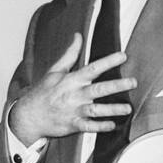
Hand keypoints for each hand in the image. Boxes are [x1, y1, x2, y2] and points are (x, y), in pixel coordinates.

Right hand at [9, 33, 136, 144]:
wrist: (28, 115)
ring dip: (113, 109)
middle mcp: (75, 95)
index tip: (123, 56)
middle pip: (99, 89)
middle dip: (117, 85)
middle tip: (133, 82)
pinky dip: (100, 126)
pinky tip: (112, 125)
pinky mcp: (72, 125)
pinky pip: (88, 127)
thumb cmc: (43, 92)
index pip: (93, 68)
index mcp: (72, 80)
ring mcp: (74, 111)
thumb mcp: (55, 71)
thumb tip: (78, 36)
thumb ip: (70, 54)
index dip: (109, 61)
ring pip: (97, 109)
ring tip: (128, 108)